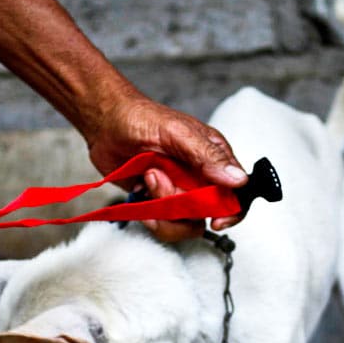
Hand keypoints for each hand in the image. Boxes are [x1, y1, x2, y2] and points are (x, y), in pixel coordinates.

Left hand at [85, 93, 248, 242]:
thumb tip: (239, 180)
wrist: (104, 125)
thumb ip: (208, 156)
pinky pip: (165, 224)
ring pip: (185, 223)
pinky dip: (151, 215)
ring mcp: (180, 191)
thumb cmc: (139, 118)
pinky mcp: (160, 201)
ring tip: (147, 179)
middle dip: (181, 205)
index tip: (216, 221)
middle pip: (208, 214)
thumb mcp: (177, 132)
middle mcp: (200, 177)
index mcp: (214, 157)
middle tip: (158, 179)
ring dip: (163, 208)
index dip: (231, 211)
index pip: (238, 193)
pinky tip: (140, 193)